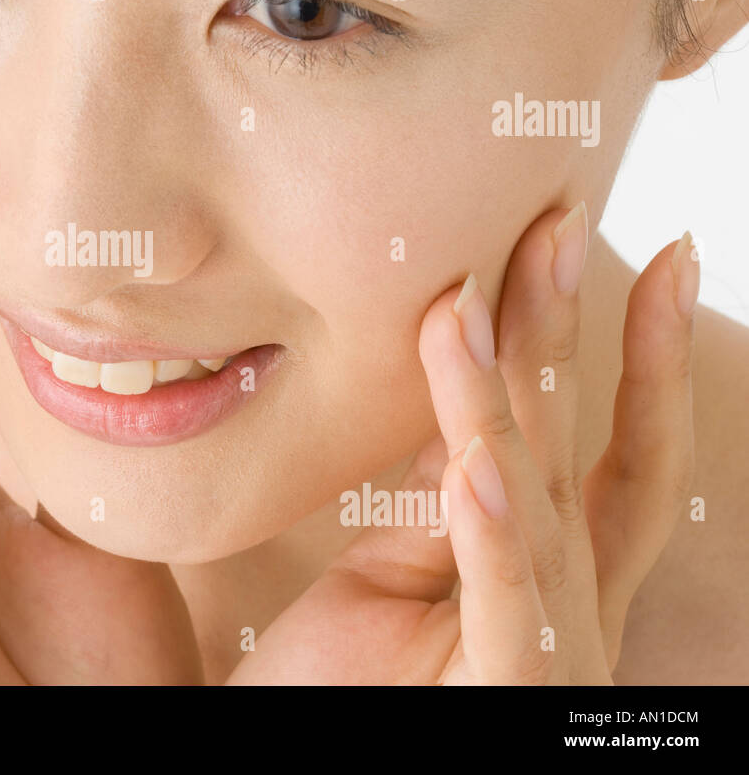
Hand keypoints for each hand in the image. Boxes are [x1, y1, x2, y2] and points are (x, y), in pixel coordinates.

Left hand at [228, 204, 696, 683]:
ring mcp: (546, 654)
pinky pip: (506, 611)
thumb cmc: (348, 685)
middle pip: (584, 451)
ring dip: (506, 400)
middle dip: (577, 334)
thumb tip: (449, 411)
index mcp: (546, 570)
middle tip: (559, 219)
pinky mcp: (503, 697)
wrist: (306, 760)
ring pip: (540, 509)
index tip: (633, 251)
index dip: (626, 353)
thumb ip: (432, 501)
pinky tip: (475, 465)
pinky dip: (492, 536)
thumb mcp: (397, 576)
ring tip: (472, 300)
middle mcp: (566, 603)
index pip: (602, 447)